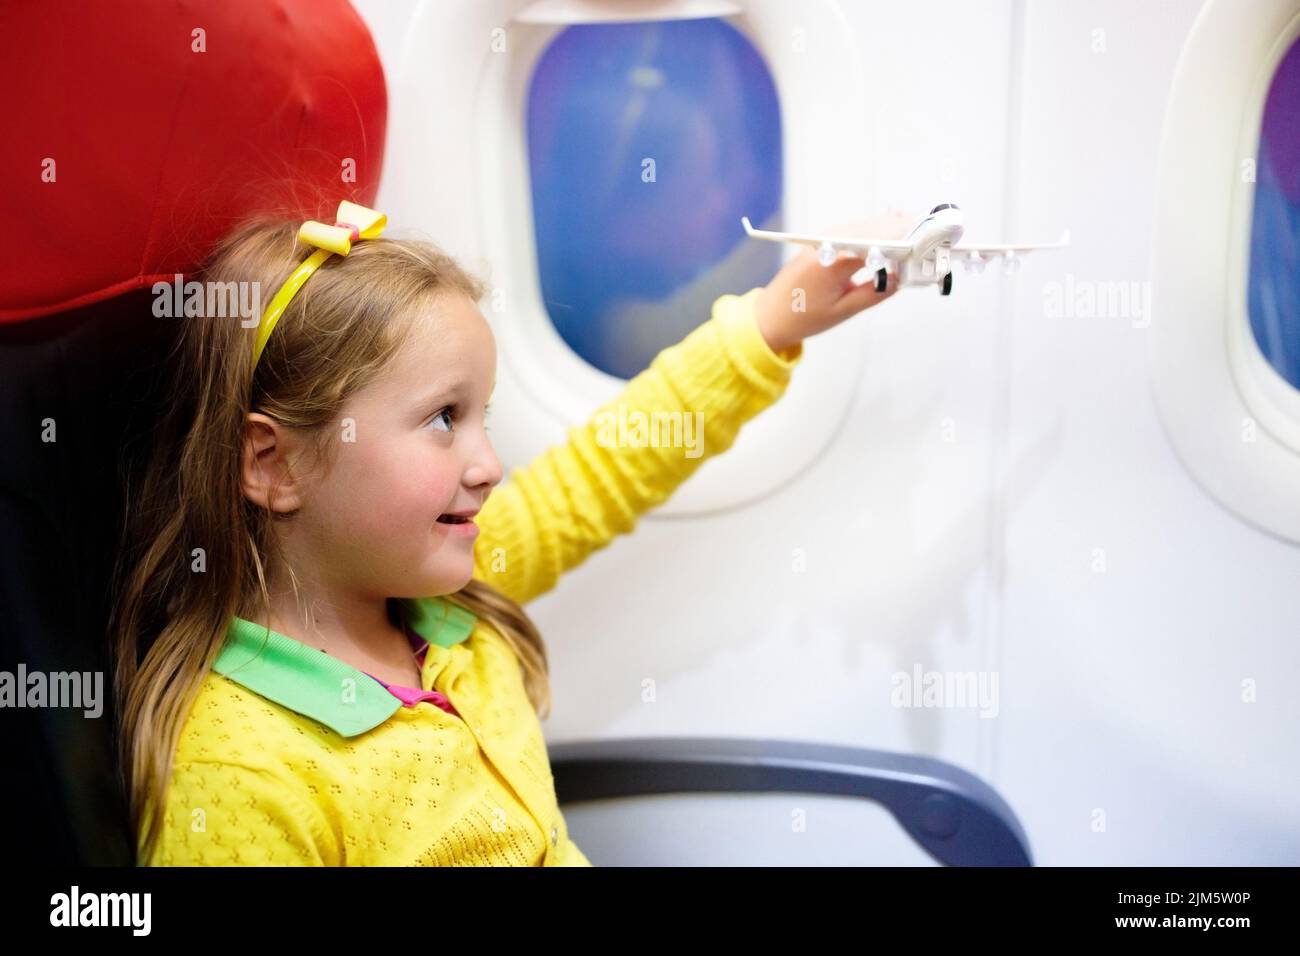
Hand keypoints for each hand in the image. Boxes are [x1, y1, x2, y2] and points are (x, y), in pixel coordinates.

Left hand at [754, 209, 914, 353]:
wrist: (770, 315)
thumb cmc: (802, 316)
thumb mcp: (843, 311)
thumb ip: (875, 293)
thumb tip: (901, 278)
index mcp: (833, 261)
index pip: (878, 241)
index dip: (908, 237)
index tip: (930, 239)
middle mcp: (829, 242)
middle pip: (877, 227)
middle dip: (907, 229)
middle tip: (935, 236)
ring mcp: (825, 237)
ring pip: (868, 224)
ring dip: (894, 228)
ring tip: (921, 236)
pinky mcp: (825, 239)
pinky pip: (857, 229)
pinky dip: (878, 231)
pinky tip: (895, 235)